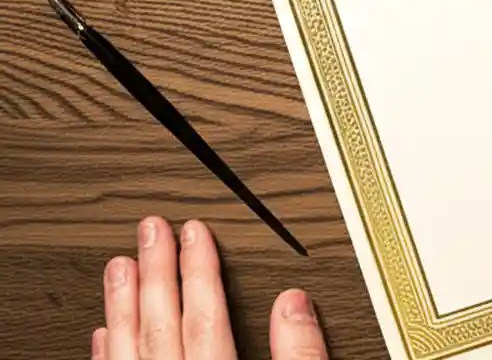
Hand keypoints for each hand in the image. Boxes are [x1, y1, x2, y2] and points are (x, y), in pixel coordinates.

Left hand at [91, 217, 328, 359]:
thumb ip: (300, 355)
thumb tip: (295, 304)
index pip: (207, 317)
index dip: (200, 270)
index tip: (195, 233)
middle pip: (162, 325)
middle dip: (157, 273)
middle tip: (150, 231)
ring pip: (129, 349)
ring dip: (123, 305)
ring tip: (118, 268)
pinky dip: (107, 354)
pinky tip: (104, 334)